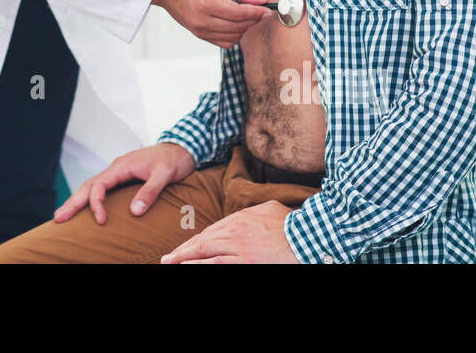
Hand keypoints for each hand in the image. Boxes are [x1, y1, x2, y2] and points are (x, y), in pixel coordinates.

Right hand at [54, 143, 195, 223]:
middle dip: (73, 202)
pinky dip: (89, 198)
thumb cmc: (173, 160)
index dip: (96, 204)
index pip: (99, 185)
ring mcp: (118, 172)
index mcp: (122, 165)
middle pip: (88, 185)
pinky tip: (85, 207)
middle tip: (58, 218)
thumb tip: (134, 212)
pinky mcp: (122, 177)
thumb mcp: (165, 174)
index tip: (101, 221)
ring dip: (77, 200)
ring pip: (92, 186)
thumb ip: (149, 191)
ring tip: (63, 214)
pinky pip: (100, 187)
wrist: (181, 148)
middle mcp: (116, 168)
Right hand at [152, 0, 269, 48]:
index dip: (257, 12)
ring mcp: (200, 30)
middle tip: (258, 9)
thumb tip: (261, 0)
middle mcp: (203, 21)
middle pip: (238, 27)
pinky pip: (224, 43)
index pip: (240, 14)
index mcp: (207, 4)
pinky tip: (233, 22)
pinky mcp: (199, 35)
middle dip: (253, 19)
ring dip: (243, 28)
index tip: (266, 8)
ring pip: (233, 37)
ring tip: (244, 14)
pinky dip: (233, 35)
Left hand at [160, 201, 299, 262]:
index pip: (213, 231)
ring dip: (184, 258)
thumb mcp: (270, 209)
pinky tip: (186, 266)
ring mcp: (238, 246)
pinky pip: (214, 264)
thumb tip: (252, 214)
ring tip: (169, 263)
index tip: (186, 248)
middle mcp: (235, 230)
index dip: (196, 241)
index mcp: (241, 218)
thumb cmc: (293, 224)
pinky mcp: (245, 261)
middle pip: (203, 241)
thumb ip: (255, 212)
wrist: (308, 235)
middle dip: (183, 250)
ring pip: (204, 251)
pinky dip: (198, 264)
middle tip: (167, 258)